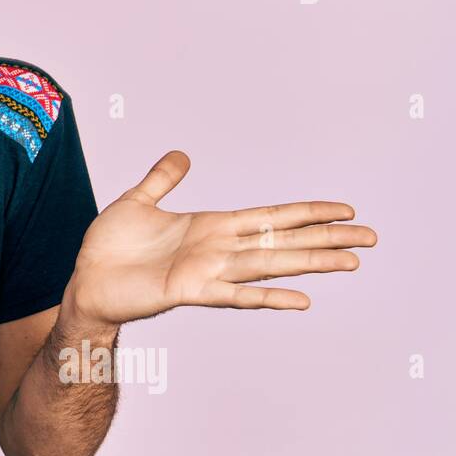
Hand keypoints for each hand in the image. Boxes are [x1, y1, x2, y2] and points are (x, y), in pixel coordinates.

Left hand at [65, 151, 377, 328]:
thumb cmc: (108, 248)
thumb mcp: (136, 201)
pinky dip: (268, 296)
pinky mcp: (190, 291)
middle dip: (326, 238)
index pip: (270, 216)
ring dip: (311, 263)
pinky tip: (302, 299)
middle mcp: (217, 249)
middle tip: (371, 237)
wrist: (84, 282)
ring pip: (270, 264)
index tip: (344, 210)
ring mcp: (208, 271)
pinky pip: (236, 294)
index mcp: (210, 227)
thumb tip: (182, 156)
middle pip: (283, 240)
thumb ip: (161, 180)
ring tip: (351, 261)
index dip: (306, 212)